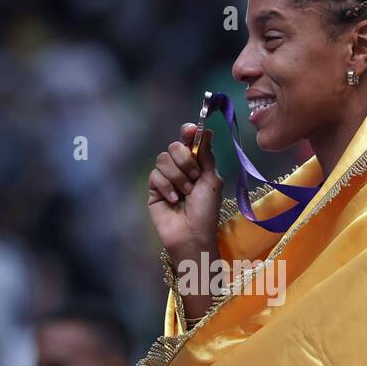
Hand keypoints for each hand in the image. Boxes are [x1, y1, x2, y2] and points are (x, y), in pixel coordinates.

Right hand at [147, 123, 222, 258]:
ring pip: (163, 159)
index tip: (189, 131)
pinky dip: (166, 186)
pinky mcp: (154, 189)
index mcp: (197, 165)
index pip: (188, 141)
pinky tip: (173, 200)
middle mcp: (181, 169)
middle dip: (185, 160)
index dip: (187, 133)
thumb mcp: (212, 180)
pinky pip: (155, 175)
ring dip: (177, 176)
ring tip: (185, 193)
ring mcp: (166, 179)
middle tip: (194, 178)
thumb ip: (207, 155)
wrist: (191, 234)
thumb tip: (205, 131)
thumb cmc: (206, 210)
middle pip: (174, 146)